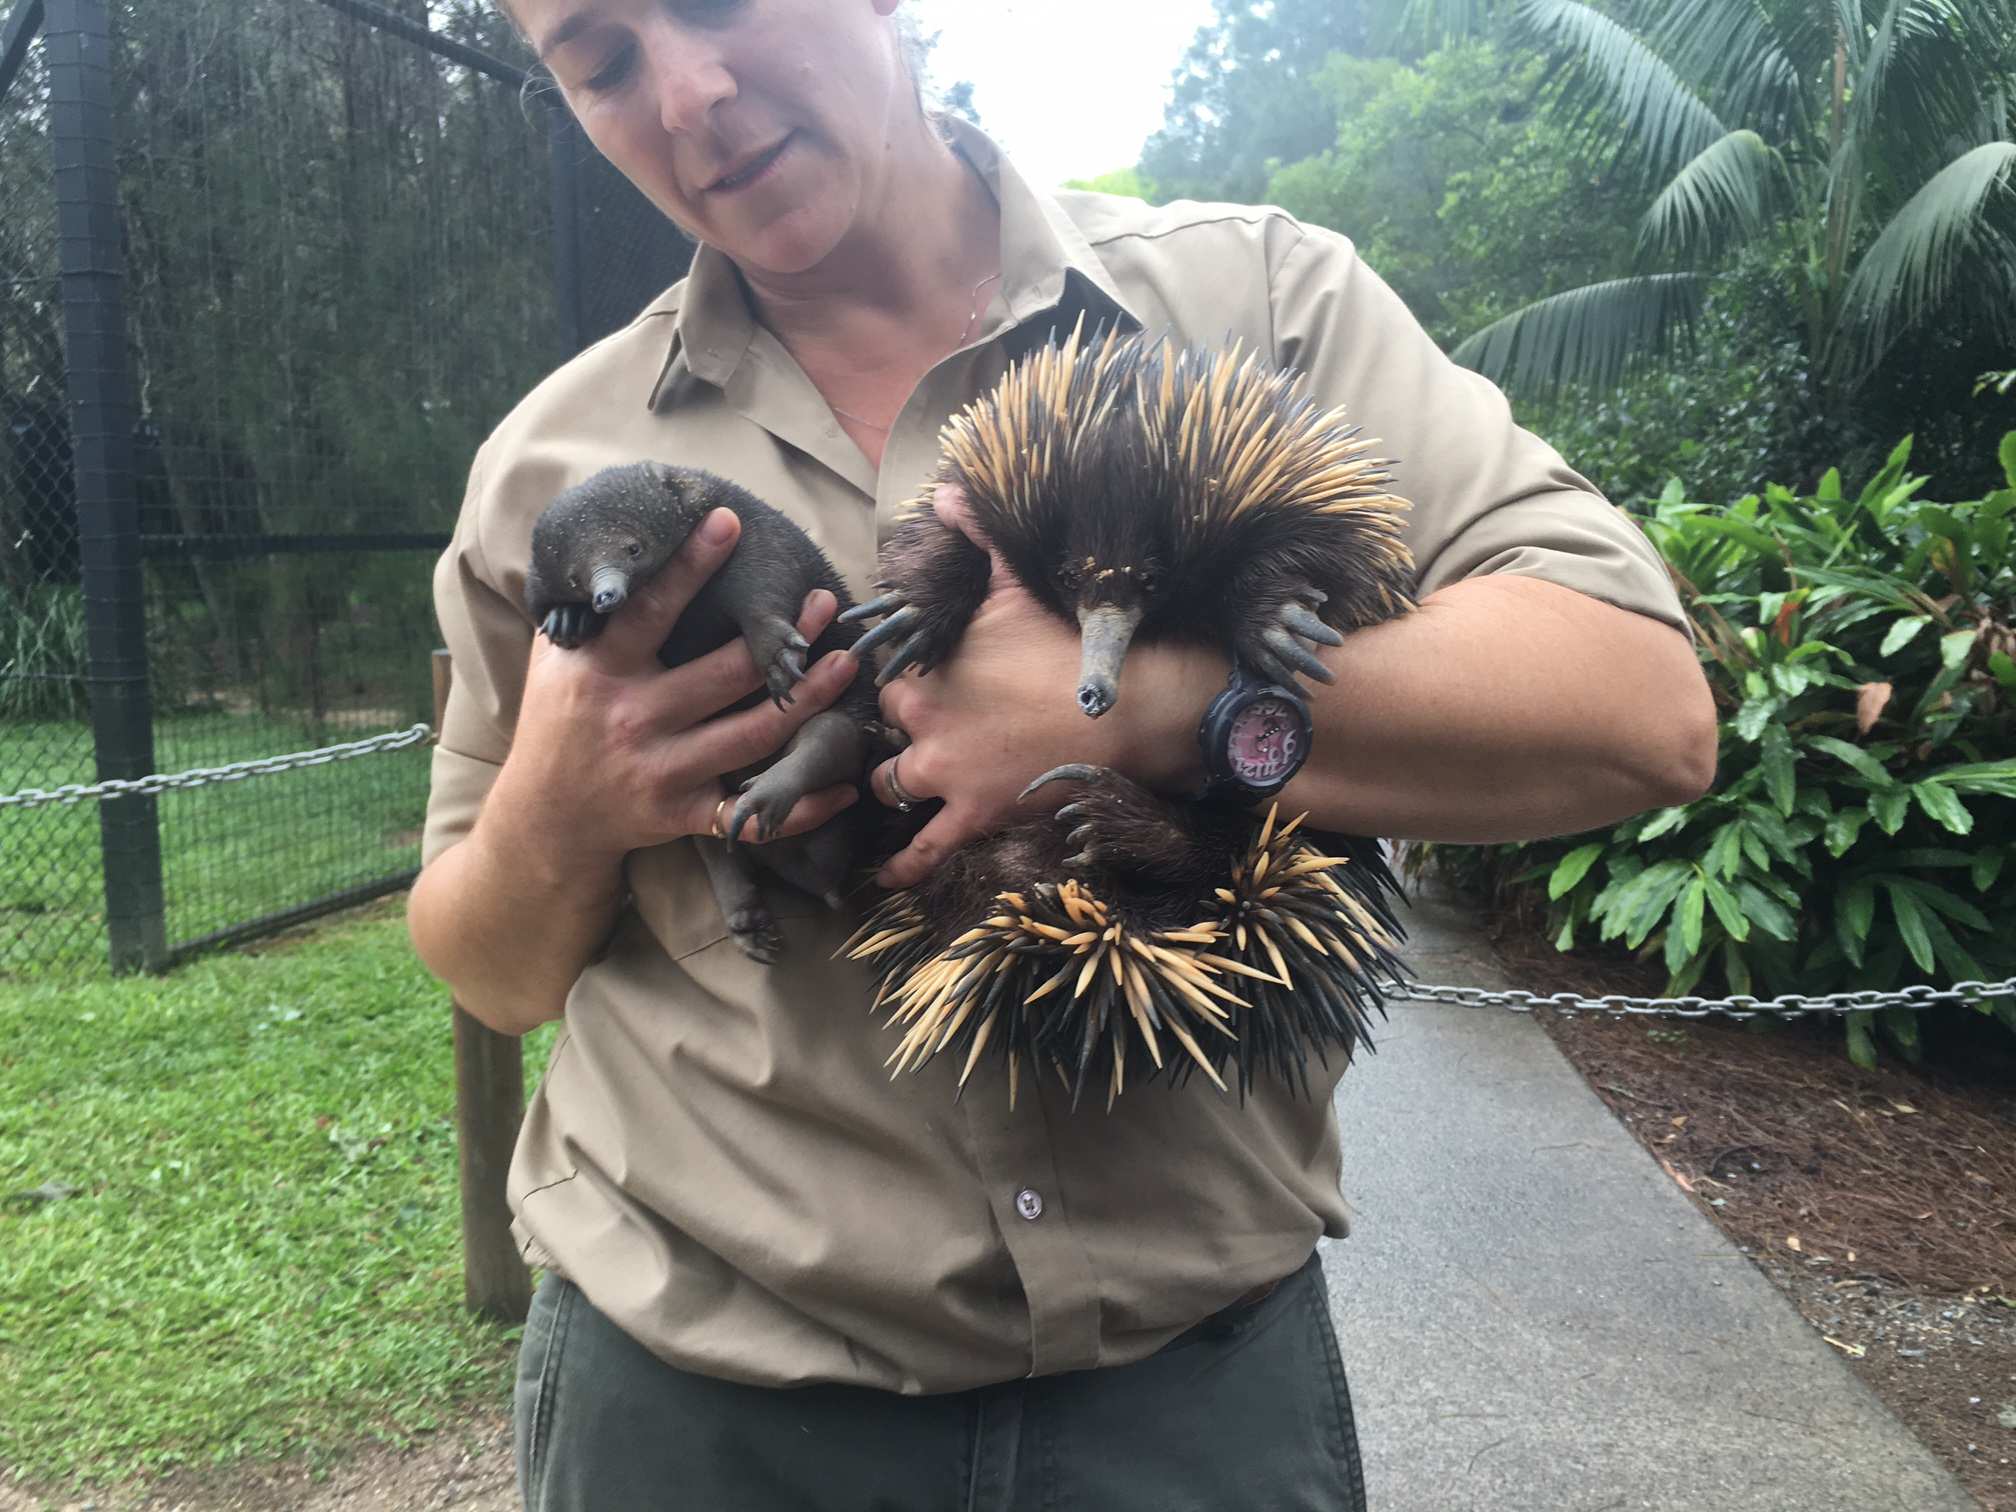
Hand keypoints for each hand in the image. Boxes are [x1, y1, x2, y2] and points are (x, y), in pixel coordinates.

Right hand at [486, 506, 860, 868]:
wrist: (546, 817)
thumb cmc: (558, 721)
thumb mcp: (555, 660)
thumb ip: (590, 610)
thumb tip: (616, 544)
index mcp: (602, 669)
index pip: (651, 608)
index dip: (692, 565)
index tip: (729, 523)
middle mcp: (635, 718)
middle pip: (726, 673)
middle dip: (781, 635)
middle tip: (824, 601)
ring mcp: (663, 770)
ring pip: (753, 734)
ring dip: (808, 699)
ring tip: (846, 663)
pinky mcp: (684, 814)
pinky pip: (752, 816)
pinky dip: (801, 807)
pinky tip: (843, 784)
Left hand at [868, 487, 1218, 888]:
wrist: (1128, 708)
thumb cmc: (1072, 643)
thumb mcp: (1017, 583)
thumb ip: (977, 539)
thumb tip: (948, 493)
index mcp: (928, 663)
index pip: (884, 677)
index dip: (898, 684)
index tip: (913, 688)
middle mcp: (923, 718)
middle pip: (881, 731)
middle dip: (894, 734)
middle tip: (915, 735)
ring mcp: (945, 770)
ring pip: (890, 787)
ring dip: (893, 789)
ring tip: (898, 793)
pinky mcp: (973, 815)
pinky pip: (922, 851)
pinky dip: (902, 868)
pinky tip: (884, 879)